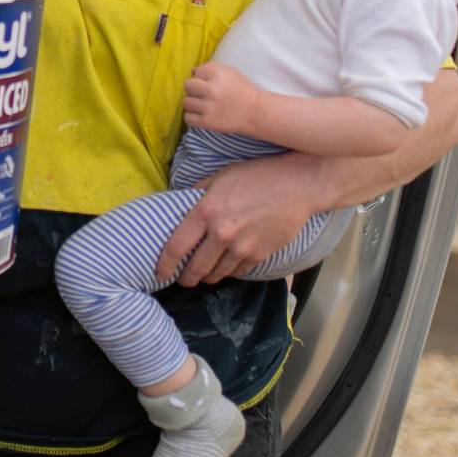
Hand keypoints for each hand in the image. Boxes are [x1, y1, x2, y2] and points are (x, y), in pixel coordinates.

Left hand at [156, 153, 329, 286]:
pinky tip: (227, 267)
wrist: (297, 185)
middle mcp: (221, 233)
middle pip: (195, 268)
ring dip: (207, 277)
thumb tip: (181, 207)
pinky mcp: (259, 255)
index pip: (176, 246)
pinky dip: (229, 272)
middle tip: (183, 280)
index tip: (160, 273)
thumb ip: (198, 194)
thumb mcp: (221, 177)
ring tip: (204, 275)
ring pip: (216, 274)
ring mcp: (242, 247)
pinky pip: (237, 272)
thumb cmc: (257, 176)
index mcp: (206, 211)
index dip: (164, 264)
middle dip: (186, 278)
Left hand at [181, 61, 255, 133]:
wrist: (255, 112)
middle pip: (188, 86)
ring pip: (186, 102)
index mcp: (217, 73)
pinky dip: (192, 117)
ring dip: (193, 104)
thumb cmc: (242, 90)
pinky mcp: (207, 122)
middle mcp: (212, 89)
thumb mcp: (230, 72)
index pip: (196, 72)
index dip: (202, 78)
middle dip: (194, 90)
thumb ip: (211, 69)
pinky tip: (201, 115)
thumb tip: (192, 72)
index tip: (210, 83)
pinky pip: (187, 117)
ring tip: (203, 106)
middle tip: (203, 95)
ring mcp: (208, 106)